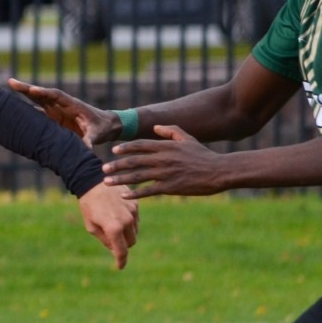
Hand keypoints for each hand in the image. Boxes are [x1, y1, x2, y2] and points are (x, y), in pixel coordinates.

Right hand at [7, 78, 118, 144]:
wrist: (105, 126)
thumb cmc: (102, 127)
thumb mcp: (97, 134)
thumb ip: (90, 140)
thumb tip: (86, 148)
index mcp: (72, 105)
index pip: (56, 96)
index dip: (44, 93)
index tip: (32, 90)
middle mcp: (61, 105)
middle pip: (42, 94)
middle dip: (27, 89)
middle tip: (11, 82)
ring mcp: (56, 110)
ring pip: (37, 100)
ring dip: (24, 94)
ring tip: (10, 86)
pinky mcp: (53, 117)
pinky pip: (37, 111)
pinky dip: (26, 108)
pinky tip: (14, 108)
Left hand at [76, 182, 136, 268]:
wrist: (93, 182)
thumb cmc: (88, 205)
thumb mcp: (91, 226)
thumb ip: (105, 240)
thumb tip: (115, 249)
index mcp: (114, 228)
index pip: (121, 251)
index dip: (121, 261)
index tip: (120, 267)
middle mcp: (126, 221)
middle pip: (131, 242)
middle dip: (123, 245)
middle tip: (112, 242)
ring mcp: (133, 212)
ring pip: (135, 232)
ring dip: (126, 234)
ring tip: (112, 226)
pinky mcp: (135, 204)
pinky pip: (136, 220)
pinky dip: (129, 223)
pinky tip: (118, 217)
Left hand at [104, 125, 230, 198]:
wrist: (218, 171)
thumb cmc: (203, 155)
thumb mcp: (188, 139)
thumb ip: (171, 131)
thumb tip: (156, 126)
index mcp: (166, 147)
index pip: (140, 145)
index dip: (125, 148)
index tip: (113, 151)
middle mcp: (163, 159)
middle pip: (134, 161)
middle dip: (116, 165)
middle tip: (102, 168)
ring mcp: (166, 173)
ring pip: (137, 176)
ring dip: (120, 179)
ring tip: (106, 182)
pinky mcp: (170, 187)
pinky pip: (148, 191)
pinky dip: (135, 194)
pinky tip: (124, 196)